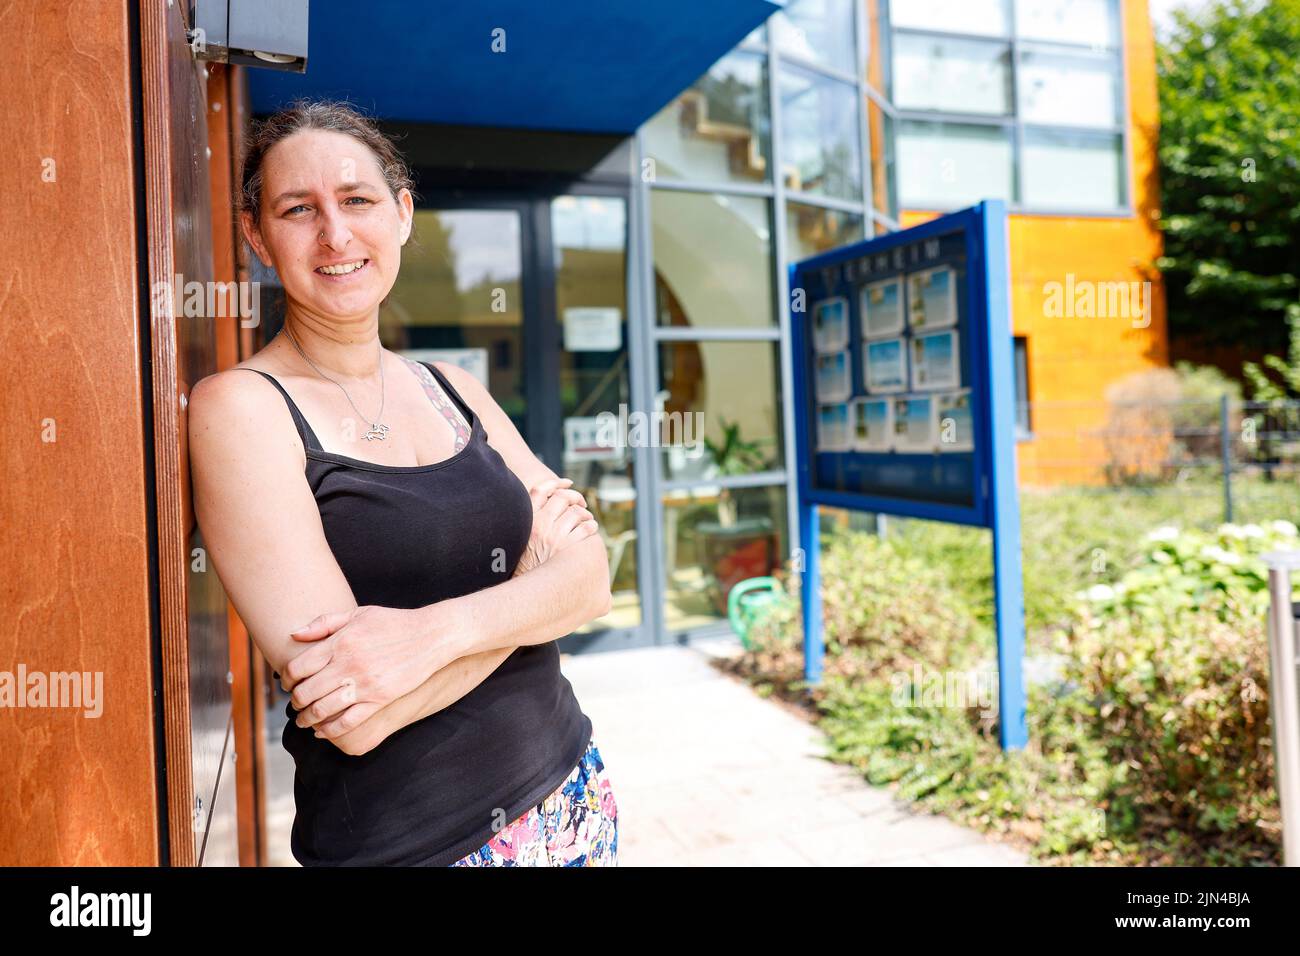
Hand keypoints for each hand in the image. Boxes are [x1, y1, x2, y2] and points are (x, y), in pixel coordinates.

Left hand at [279, 603, 462, 738]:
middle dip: (295, 702)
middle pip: (306, 692)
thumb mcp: (359, 614)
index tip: (288, 683)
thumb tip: (294, 634)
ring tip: (304, 720)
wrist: (431, 636)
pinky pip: (347, 722)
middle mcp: (347, 664)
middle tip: (295, 704)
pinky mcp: (379, 699)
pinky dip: (330, 730)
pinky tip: (323, 731)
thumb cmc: (394, 623)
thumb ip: (324, 623)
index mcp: (340, 642)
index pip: (298, 667)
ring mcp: (363, 684)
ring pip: (322, 710)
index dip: (286, 679)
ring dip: (307, 719)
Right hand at [514, 476, 599, 576]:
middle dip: (575, 498)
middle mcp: (539, 525)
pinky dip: (591, 526)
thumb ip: (528, 522)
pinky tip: (591, 530)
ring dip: (585, 514)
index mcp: (526, 520)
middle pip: (562, 498)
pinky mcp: (567, 548)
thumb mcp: (517, 539)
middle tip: (581, 504)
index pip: (540, 490)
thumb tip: (547, 503)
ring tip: (587, 520)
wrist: (525, 590)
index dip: (556, 483)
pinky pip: (586, 528)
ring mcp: (554, 536)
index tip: (568, 483)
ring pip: (576, 513)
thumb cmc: (522, 564)